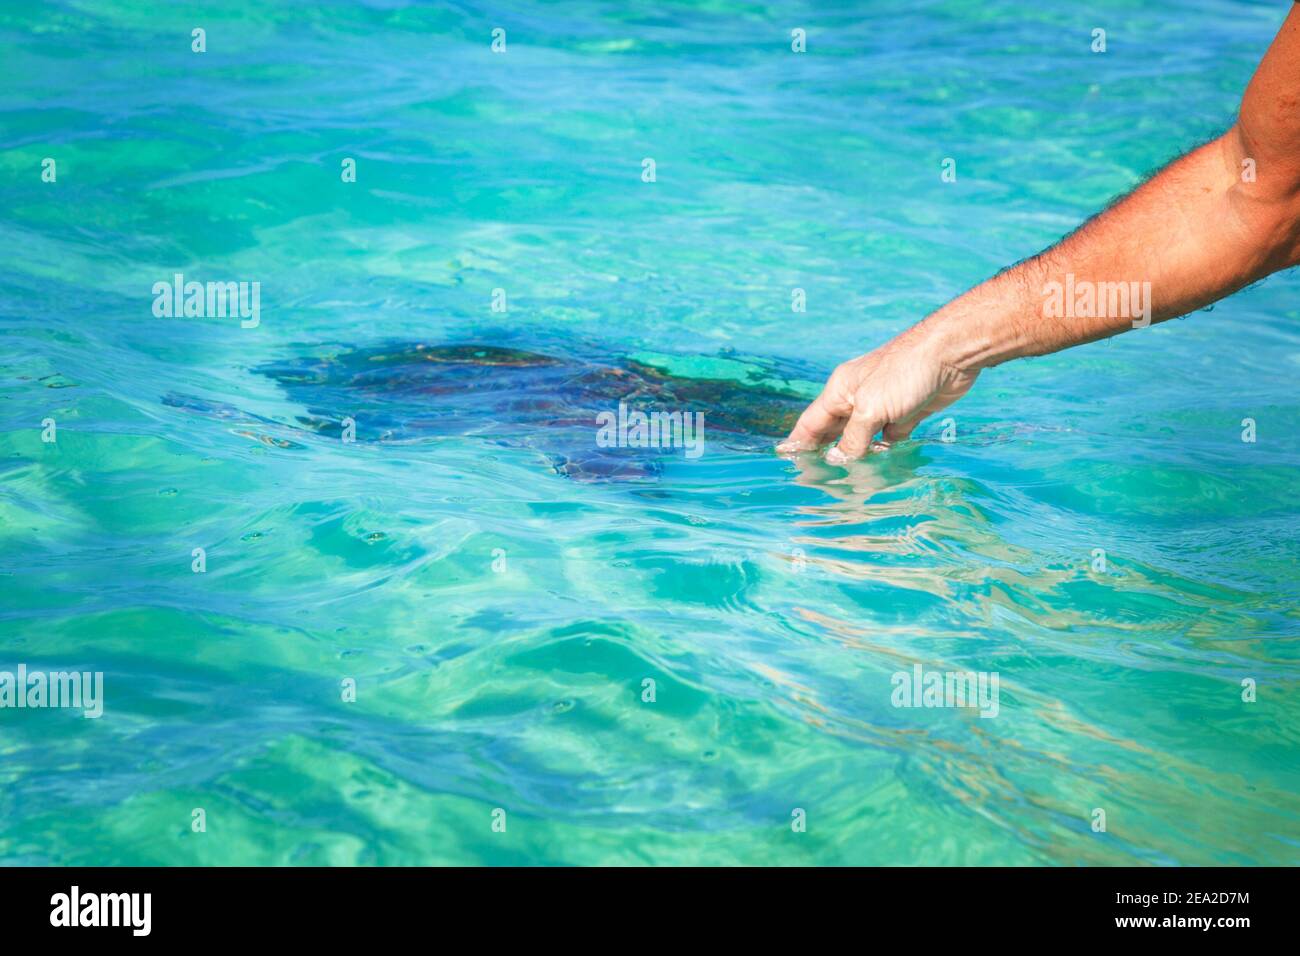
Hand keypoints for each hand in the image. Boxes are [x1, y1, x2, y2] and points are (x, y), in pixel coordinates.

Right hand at [776, 323, 978, 461]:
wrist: (951, 353)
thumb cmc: (904, 372)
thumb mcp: (871, 409)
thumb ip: (852, 439)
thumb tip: (838, 461)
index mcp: (840, 391)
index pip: (811, 423)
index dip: (798, 443)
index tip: (785, 461)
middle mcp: (858, 399)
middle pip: (835, 433)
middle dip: (827, 455)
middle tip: (817, 481)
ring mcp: (883, 407)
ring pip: (863, 440)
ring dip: (858, 459)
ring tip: (848, 483)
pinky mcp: (906, 414)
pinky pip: (889, 441)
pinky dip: (885, 454)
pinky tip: (882, 470)